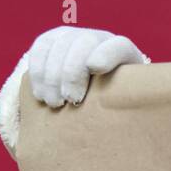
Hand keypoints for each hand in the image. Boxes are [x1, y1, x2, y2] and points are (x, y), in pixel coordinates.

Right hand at [25, 25, 146, 107]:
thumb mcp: (123, 107)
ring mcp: (73, 36)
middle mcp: (98, 39)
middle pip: (84, 44)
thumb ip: (128, 110)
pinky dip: (37, 73)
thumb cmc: (110, 105)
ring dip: (52, 76)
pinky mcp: (51, 40)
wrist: (92, 90)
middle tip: (71, 100)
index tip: (95, 68)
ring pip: (59, 46)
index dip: (106, 54)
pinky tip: (40, 94)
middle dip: (73, 73)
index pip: (118, 47)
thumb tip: (133, 134)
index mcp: (124, 53)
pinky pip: (39, 50)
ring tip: (54, 103)